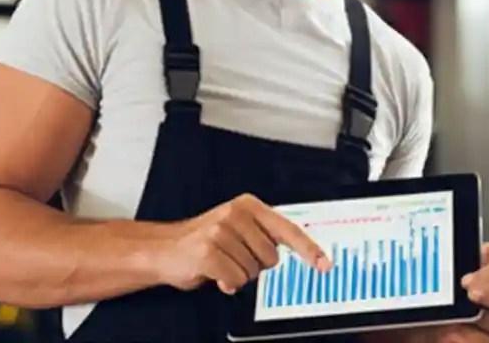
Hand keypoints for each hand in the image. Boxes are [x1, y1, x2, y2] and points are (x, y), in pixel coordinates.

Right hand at [158, 193, 330, 294]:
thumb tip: (295, 251)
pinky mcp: (209, 251)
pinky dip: (226, 283)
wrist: (164, 248)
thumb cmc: (204, 240)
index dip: (308, 250)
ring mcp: (221, 231)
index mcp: (248, 205)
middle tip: (234, 258)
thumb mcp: (236, 228)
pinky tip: (213, 272)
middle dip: (255, 266)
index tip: (324, 264)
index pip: (287, 229)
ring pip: (252, 272)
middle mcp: (236, 214)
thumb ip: (263, 235)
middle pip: (271, 258)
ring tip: (220, 262)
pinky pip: (235, 280)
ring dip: (238, 275)